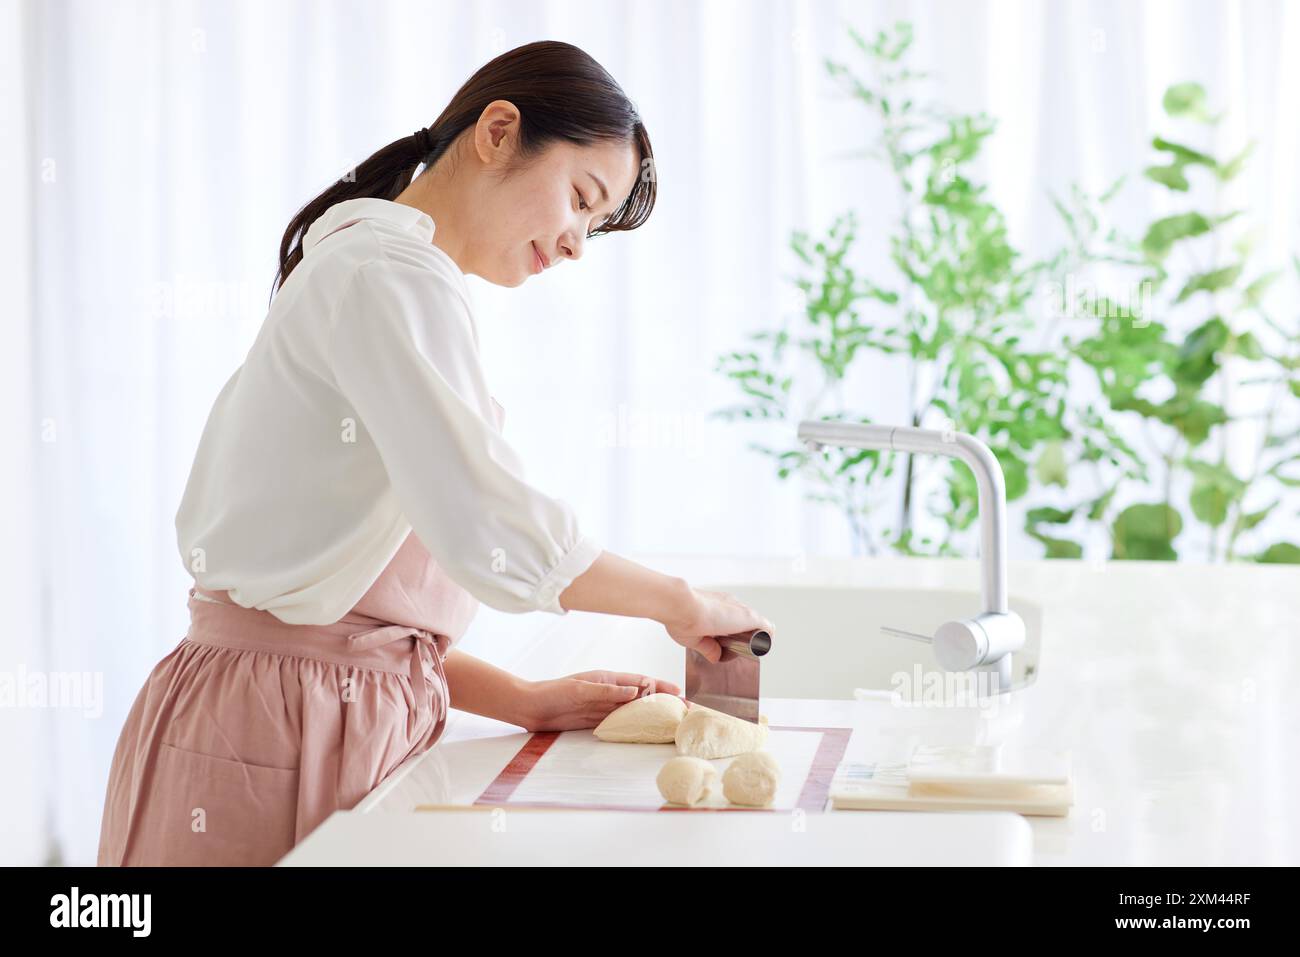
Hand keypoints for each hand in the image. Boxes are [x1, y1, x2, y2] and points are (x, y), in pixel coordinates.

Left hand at [517, 671, 681, 732]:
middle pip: (641, 696)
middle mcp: (609, 692)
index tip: (678, 691)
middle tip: (682, 710)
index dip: (660, 685)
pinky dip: (635, 725)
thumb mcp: (581, 689)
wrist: (530, 707)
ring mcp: (603, 707)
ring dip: (652, 714)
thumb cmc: (553, 692)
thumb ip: (608, 691)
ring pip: (634, 710)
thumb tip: (635, 691)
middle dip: (662, 701)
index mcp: (608, 679)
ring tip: (671, 721)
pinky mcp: (595, 720)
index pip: (640, 681)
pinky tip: (646, 731)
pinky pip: (620, 722)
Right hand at [663, 587, 773, 663]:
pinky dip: (765, 640)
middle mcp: (729, 604)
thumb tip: (715, 656)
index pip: (730, 619)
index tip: (724, 644)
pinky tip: (761, 649)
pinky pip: (767, 629)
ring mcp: (740, 610)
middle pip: (744, 622)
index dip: (730, 632)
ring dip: (753, 639)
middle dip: (742, 637)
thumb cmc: (680, 617)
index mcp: (715, 605)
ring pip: (756, 625)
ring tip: (747, 652)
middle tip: (735, 651)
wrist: (681, 605)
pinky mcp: (749, 617)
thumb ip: (707, 647)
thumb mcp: (694, 638)